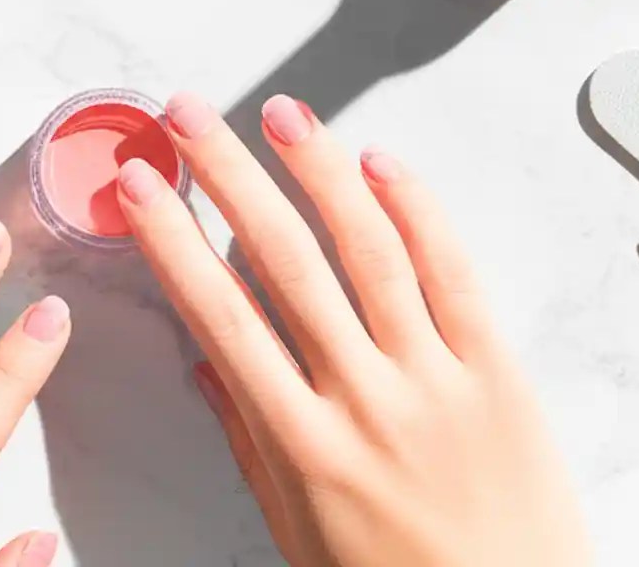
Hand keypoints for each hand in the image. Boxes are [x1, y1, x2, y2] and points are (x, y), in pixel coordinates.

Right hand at [118, 93, 590, 566]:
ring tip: (279, 114)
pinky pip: (455, 273)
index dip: (174, 241)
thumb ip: (248, 439)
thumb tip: (206, 361)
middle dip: (228, 177)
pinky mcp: (498, 370)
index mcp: (303, 444)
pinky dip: (417, 210)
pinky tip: (379, 164)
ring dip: (319, 170)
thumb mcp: (296, 529)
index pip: (222, 317)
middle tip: (188, 119)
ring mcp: (436, 379)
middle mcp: (365, 400)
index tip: (140, 188)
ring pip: (371, 251)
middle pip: (286, 263)